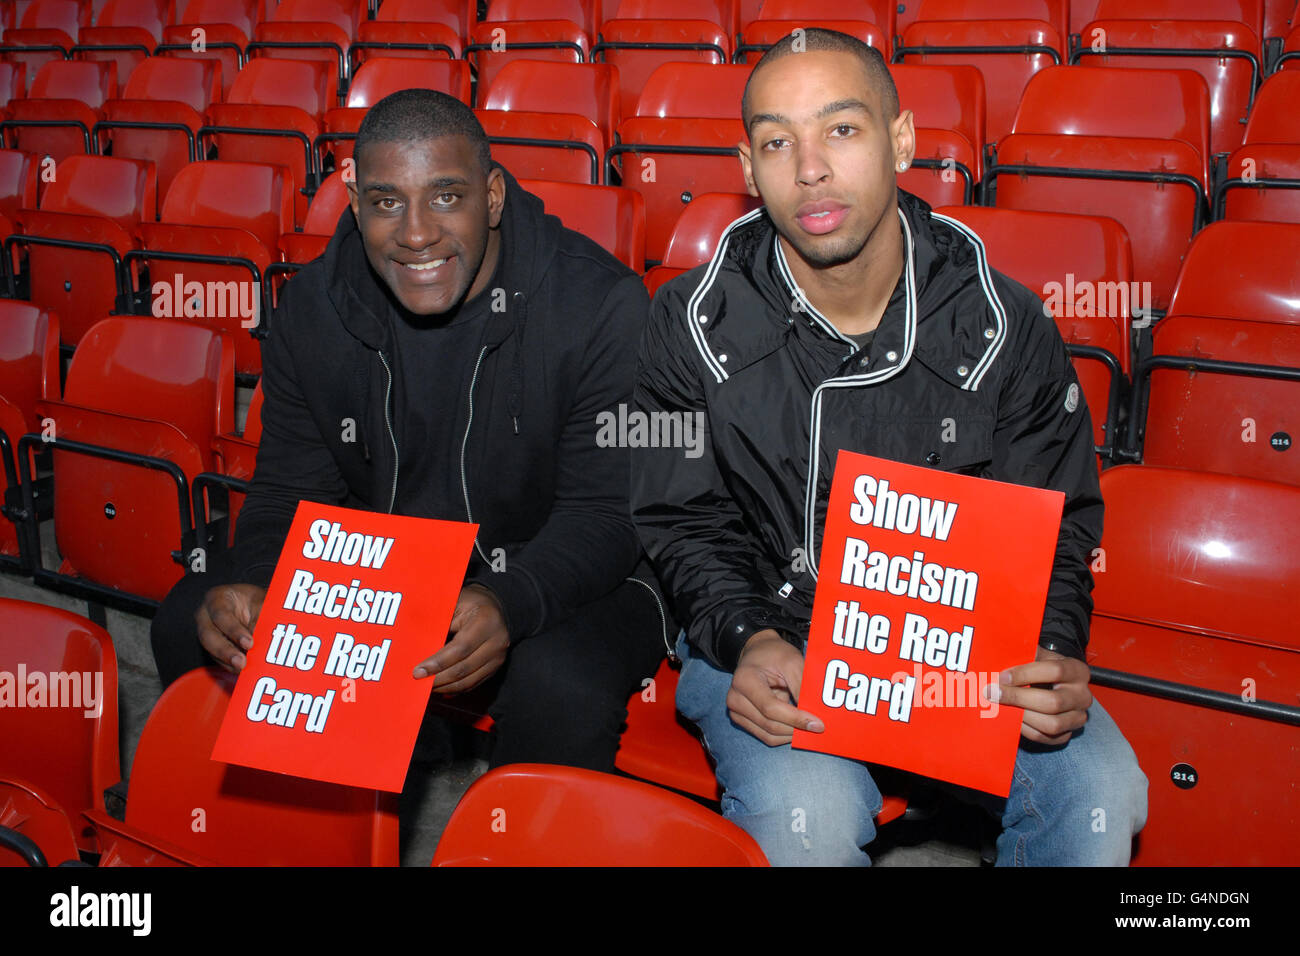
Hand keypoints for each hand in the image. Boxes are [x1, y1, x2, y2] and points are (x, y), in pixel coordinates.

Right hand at [196, 584, 266, 672]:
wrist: (252, 605)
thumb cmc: (255, 601)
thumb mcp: (260, 602)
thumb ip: (260, 618)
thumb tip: (260, 640)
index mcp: (216, 599)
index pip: (221, 615)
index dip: (234, 630)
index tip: (249, 643)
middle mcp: (206, 615)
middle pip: (209, 636)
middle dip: (225, 651)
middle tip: (241, 662)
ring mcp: (207, 632)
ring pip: (211, 650)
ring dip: (227, 662)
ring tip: (243, 669)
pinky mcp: (212, 646)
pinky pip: (217, 658)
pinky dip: (229, 665)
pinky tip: (241, 671)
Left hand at [413, 584, 509, 693]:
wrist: (496, 607)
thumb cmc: (471, 602)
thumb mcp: (455, 602)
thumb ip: (439, 620)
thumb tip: (416, 642)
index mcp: (485, 621)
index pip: (460, 648)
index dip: (438, 662)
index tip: (419, 671)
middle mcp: (496, 641)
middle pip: (465, 668)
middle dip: (439, 678)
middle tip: (419, 681)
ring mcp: (497, 657)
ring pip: (469, 681)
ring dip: (446, 687)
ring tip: (427, 687)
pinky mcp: (495, 667)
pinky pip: (473, 684)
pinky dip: (455, 689)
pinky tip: (441, 688)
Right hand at [727, 629, 824, 746]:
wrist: (758, 653)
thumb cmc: (775, 655)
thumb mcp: (792, 662)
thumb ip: (801, 687)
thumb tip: (812, 717)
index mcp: (744, 680)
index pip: (771, 707)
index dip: (795, 718)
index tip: (817, 723)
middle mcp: (735, 698)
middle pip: (770, 725)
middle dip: (796, 728)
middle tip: (818, 727)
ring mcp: (735, 711)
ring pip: (768, 736)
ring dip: (791, 734)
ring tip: (807, 726)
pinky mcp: (741, 720)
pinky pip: (766, 736)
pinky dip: (784, 735)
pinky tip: (795, 726)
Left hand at [987, 646, 1091, 745]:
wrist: (1055, 685)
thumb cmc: (1042, 668)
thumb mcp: (1039, 655)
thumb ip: (1025, 654)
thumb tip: (999, 655)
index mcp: (1077, 671)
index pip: (1055, 671)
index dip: (1026, 674)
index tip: (1002, 676)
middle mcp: (1082, 696)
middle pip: (1053, 702)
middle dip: (1018, 698)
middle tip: (993, 693)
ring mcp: (1077, 717)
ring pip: (1051, 724)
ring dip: (1021, 715)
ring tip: (1000, 706)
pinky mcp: (1067, 734)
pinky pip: (1046, 737)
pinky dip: (1025, 729)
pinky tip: (1011, 718)